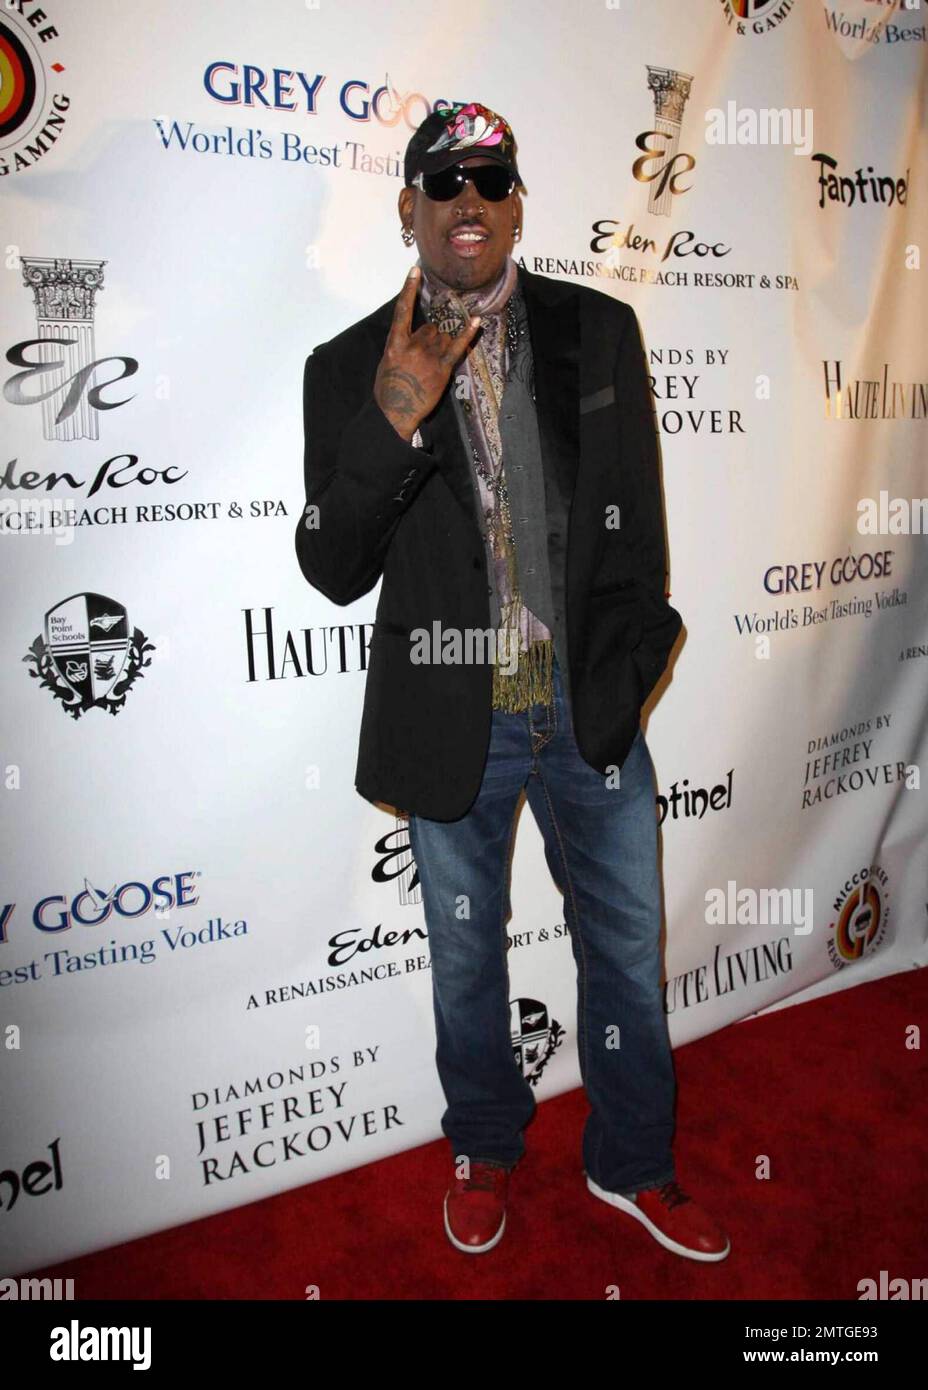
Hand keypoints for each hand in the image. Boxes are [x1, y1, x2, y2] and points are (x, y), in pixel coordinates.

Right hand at [373, 266, 481, 441]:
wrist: (395, 413)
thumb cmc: (388, 390)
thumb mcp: (387, 363)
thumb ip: (400, 346)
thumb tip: (412, 338)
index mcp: (395, 343)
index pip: (403, 310)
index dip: (409, 289)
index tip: (416, 271)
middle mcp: (413, 346)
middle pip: (430, 328)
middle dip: (430, 339)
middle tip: (423, 359)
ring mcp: (429, 357)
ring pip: (442, 337)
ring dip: (441, 346)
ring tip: (430, 366)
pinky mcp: (442, 369)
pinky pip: (457, 347)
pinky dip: (467, 334)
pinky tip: (476, 321)